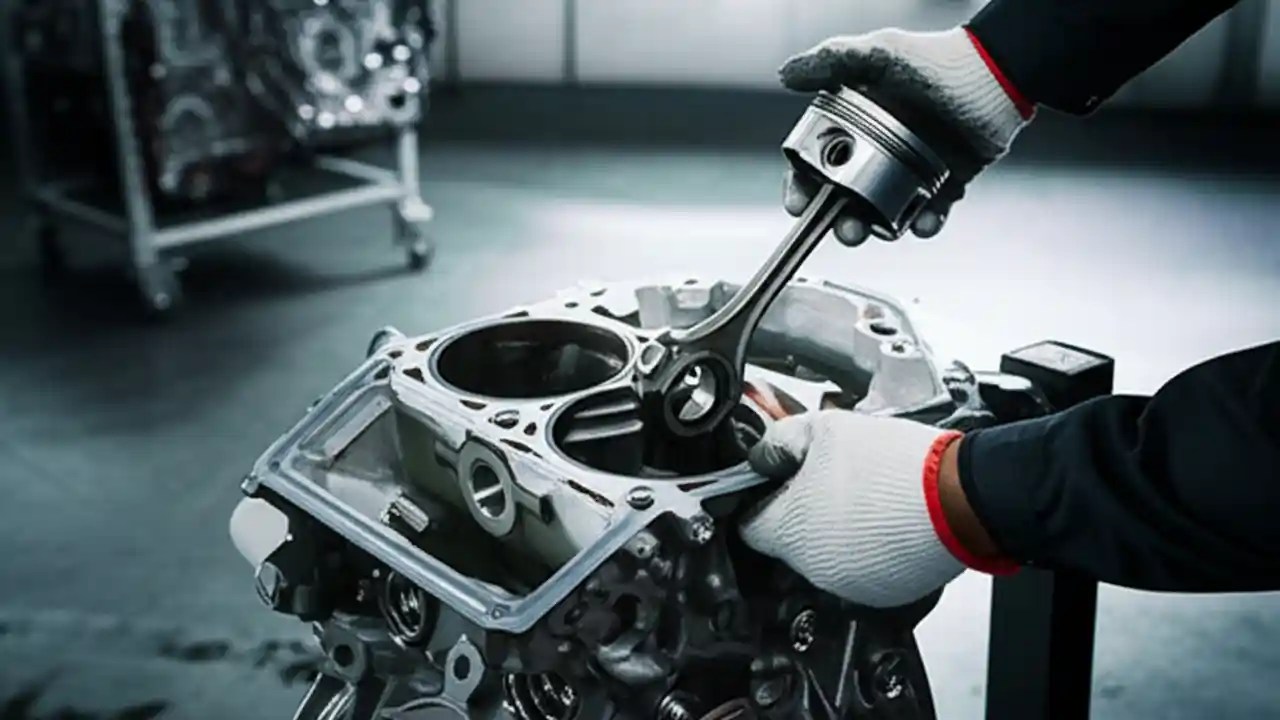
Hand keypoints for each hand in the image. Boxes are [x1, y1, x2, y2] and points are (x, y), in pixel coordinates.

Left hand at [738, 411, 1005, 607]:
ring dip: (834, 531)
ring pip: (824, 557)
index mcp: (788, 531)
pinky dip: (866, 550)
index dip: (758, 500)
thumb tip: (761, 457)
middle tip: (827, 481)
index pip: (748, 526)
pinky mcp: (883, 594)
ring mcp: (848, 586)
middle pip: (788, 542)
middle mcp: (812, 568)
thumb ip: (778, 443)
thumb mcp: (823, 429)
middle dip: (801, 512)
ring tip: (863, 497)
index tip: (773, 486)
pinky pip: (860, 571)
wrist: (960, 496)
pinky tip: (884, 521)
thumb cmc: (894, 466)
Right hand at [780, 27, 1033, 245]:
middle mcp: (876, 151)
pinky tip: (923, 220)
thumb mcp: (878, 54)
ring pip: (881, 212)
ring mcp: (907, 171)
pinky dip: (923, 223)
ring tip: (879, 228)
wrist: (995, 76)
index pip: (814, 163)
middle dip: (838, 219)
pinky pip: (926, 214)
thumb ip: (830, 60)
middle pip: (843, 198)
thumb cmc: (936, 62)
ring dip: (876, 227)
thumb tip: (787, 73)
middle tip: (845, 227)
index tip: (797, 203)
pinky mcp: (941, 185)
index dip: (801, 185)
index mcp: (852, 126)